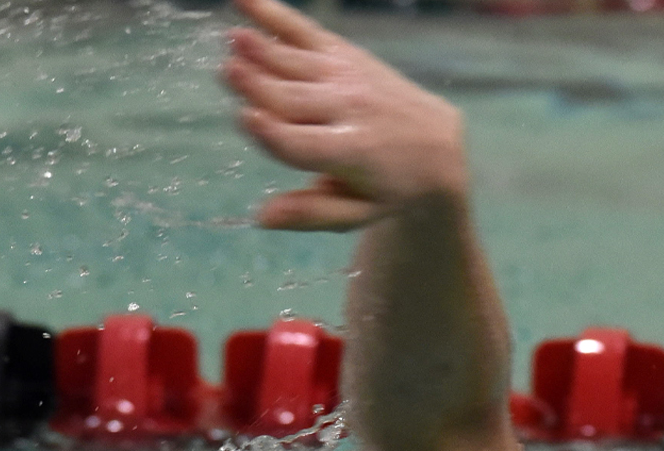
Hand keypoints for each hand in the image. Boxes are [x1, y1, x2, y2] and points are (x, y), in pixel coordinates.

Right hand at [224, 0, 468, 230]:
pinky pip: (303, 30)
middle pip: (294, 100)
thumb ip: (312, 212)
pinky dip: (272, 13)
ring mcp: (347, 77)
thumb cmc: (387, 187)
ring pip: (296, 64)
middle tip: (228, 73)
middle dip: (262, 87)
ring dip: (264, 50)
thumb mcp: (359, 212)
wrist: (436, 145)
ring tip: (234, 41)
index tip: (246, 120)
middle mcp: (350, 110)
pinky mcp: (343, 54)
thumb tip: (260, 217)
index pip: (305, 145)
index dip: (275, 135)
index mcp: (353, 153)